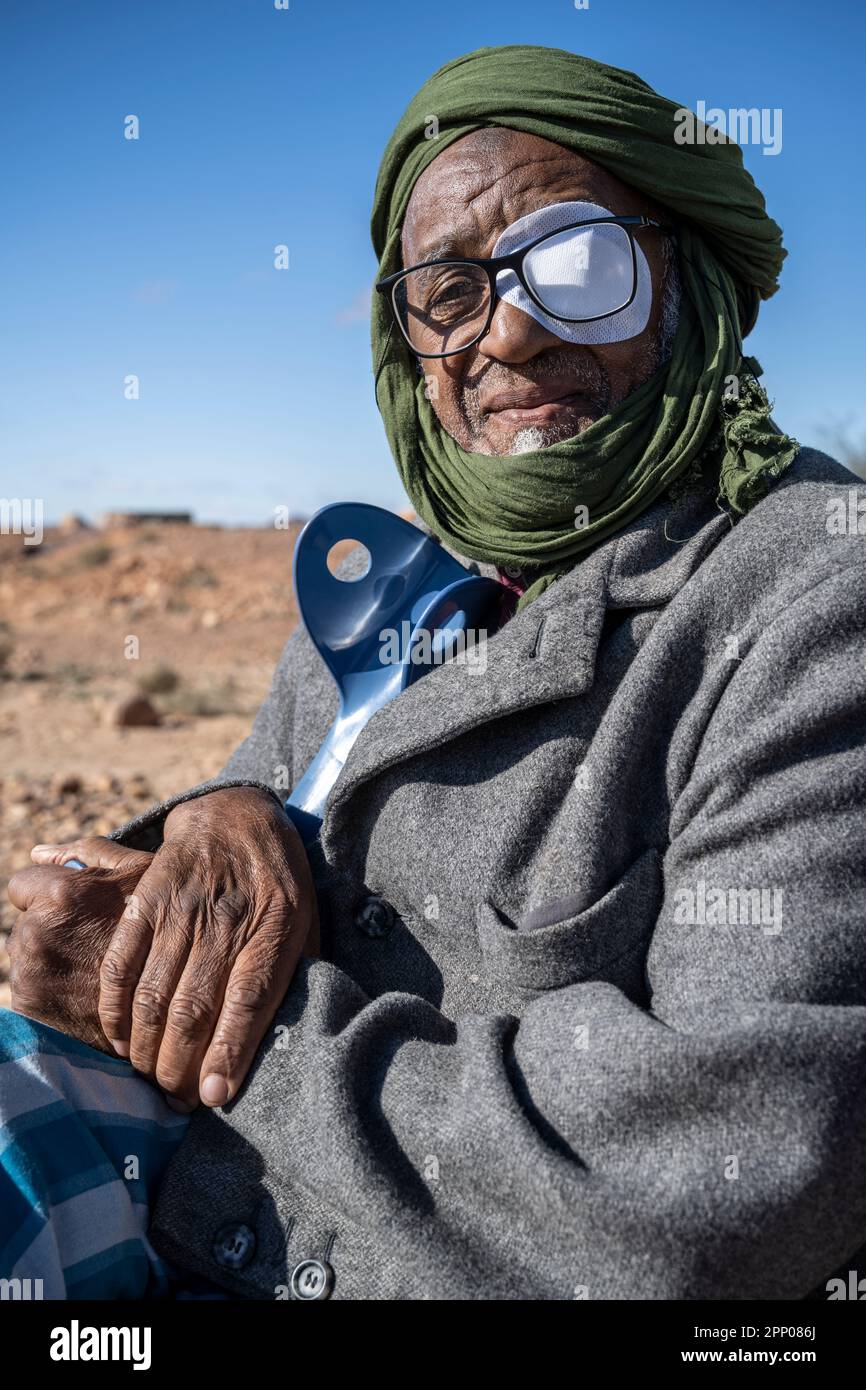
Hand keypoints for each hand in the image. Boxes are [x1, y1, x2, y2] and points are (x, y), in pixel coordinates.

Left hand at [6, 843, 150, 1053]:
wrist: (163, 1009)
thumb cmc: (159, 926)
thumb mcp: (142, 878)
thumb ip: (94, 853)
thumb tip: (39, 852)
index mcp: (66, 893)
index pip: (25, 883)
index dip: (48, 894)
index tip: (72, 908)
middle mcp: (41, 928)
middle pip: (27, 918)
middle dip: (50, 926)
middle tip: (88, 942)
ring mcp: (32, 968)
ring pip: (26, 950)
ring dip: (49, 955)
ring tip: (88, 968)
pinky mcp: (27, 999)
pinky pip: (26, 982)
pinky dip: (47, 985)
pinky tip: (78, 990)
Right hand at [9, 787, 318, 1108]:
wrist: (239, 815)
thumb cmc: (280, 882)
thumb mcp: (307, 921)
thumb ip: (300, 973)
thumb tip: (300, 1034)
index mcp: (277, 926)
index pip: (249, 998)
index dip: (230, 1050)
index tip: (215, 1095)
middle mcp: (229, 917)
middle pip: (195, 1005)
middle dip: (179, 1064)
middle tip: (175, 1097)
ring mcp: (185, 905)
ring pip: (156, 991)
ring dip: (145, 1045)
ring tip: (148, 1076)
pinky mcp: (149, 896)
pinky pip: (123, 959)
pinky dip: (115, 1005)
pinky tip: (118, 1035)